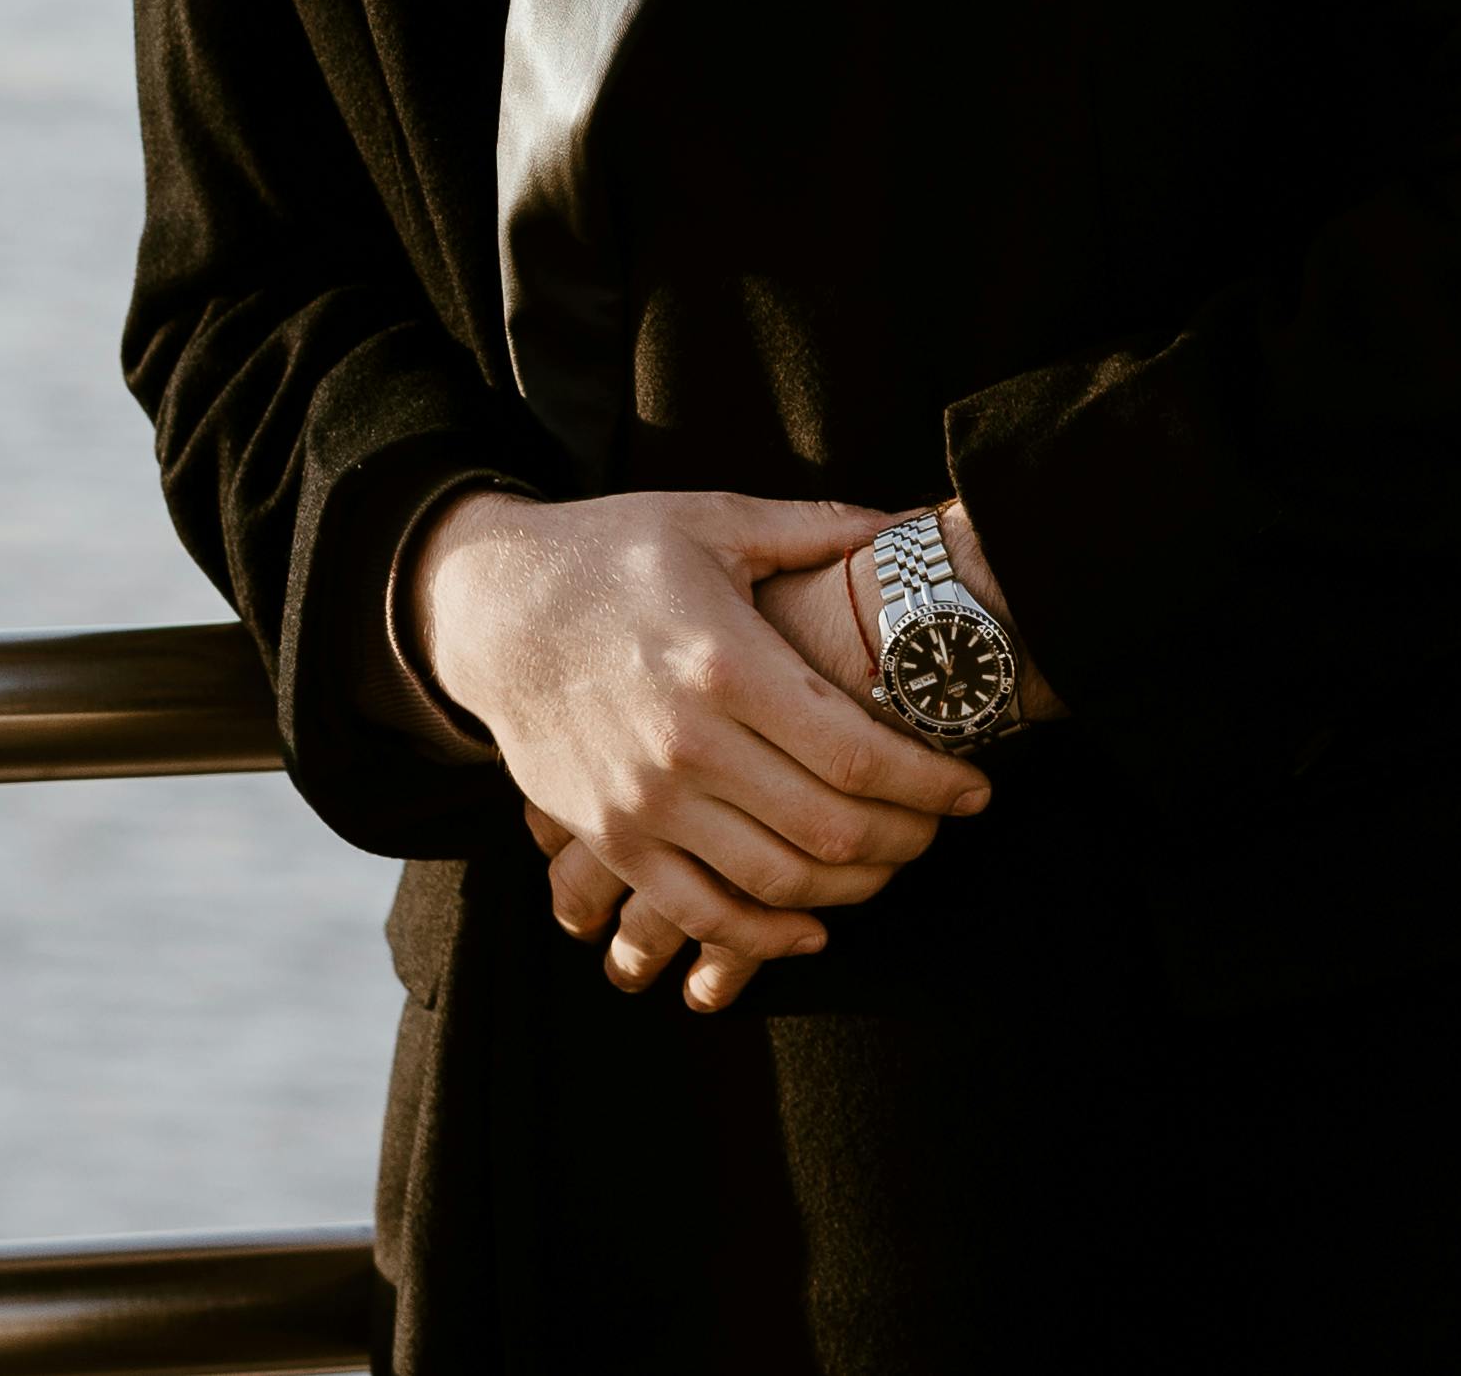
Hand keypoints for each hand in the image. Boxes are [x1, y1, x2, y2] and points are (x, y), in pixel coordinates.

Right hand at [410, 490, 991, 1013]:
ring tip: (889, 863)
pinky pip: (702, 914)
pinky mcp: (610, 838)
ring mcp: (643, 801)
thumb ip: (814, 530)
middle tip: (940, 824)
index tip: (974, 787)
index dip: (930, 781)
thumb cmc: (607, 556)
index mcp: (722, 662)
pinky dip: (767, 938)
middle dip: (908, 837)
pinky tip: (812, 927)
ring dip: (853, 887)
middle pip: (830, 828)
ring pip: (778, 882)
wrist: (487, 608)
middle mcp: (685, 743)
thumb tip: (907, 528)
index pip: (854, 751)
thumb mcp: (710, 521)